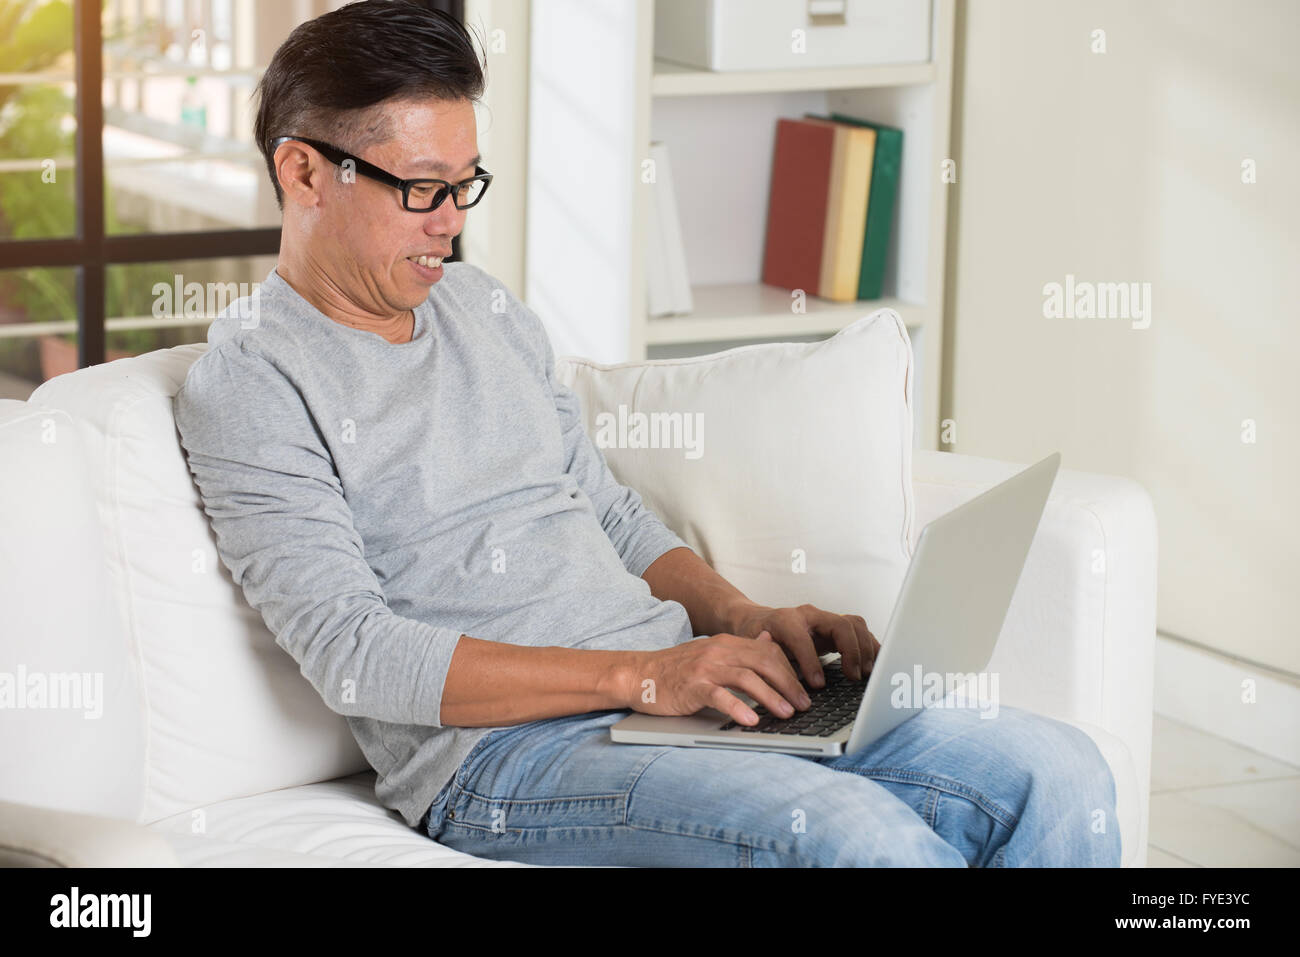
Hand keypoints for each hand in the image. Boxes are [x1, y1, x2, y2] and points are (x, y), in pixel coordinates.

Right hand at [624, 632, 811, 726]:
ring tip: (786, 713)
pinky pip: (719, 696)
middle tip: (804, 705)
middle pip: (763, 662)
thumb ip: (741, 649)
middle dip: (788, 684)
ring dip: (771, 696)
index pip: (768, 652)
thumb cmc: (675, 670)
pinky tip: (752, 720)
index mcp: (726, 643)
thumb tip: (770, 641)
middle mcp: (718, 651)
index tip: (804, 690)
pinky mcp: (691, 686)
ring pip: (747, 678)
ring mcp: (704, 668)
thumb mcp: (711, 653)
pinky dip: (738, 708)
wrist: (638, 674)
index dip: (790, 670)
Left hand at [728, 602, 879, 687]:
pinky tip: (874, 665)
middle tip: (852, 677)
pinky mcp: (836, 628)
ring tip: (865, 674)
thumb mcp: (755, 651)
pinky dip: (870, 647)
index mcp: (785, 620)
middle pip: (840, 624)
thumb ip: (768, 666)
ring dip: (864, 649)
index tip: (818, 685)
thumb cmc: (756, 637)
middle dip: (850, 651)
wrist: (758, 622)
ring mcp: (825, 619)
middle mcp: (809, 615)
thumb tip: (782, 691)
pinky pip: (860, 631)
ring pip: (854, 624)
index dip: (811, 662)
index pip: (802, 638)